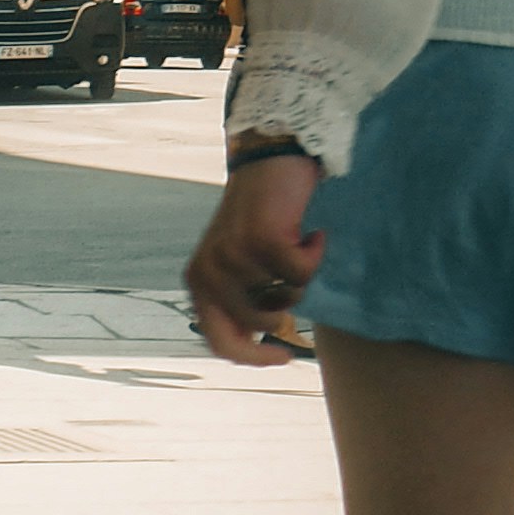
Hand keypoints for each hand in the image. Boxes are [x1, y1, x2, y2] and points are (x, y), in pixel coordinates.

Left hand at [184, 155, 323, 362]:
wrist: (271, 156)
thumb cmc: (263, 211)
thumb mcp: (241, 262)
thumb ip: (242, 299)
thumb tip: (264, 337)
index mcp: (198, 281)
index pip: (219, 341)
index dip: (253, 356)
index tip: (284, 357)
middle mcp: (208, 273)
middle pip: (258, 324)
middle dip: (286, 310)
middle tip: (298, 282)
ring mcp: (232, 258)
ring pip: (287, 297)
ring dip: (302, 272)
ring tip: (295, 241)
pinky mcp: (261, 241)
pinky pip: (303, 272)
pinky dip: (315, 252)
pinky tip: (309, 231)